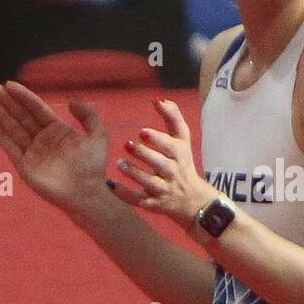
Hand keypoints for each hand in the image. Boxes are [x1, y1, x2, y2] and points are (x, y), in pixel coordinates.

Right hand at [0, 81, 110, 217]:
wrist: (87, 193)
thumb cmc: (93, 167)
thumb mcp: (98, 135)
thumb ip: (89, 115)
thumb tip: (71, 100)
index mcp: (57, 131)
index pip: (37, 109)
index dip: (24, 97)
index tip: (10, 84)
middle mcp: (43, 140)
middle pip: (22, 116)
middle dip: (8, 102)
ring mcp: (33, 153)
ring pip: (13, 129)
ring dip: (1, 114)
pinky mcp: (25, 167)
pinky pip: (10, 147)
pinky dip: (0, 134)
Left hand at [109, 97, 214, 228]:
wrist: (193, 200)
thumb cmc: (183, 163)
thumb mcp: (183, 140)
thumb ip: (173, 118)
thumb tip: (158, 99)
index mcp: (180, 155)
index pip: (171, 146)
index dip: (157, 139)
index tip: (142, 132)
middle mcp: (173, 173)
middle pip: (160, 164)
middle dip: (144, 154)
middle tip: (127, 144)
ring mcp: (163, 190)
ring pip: (149, 182)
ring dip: (134, 173)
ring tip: (119, 163)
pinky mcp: (153, 204)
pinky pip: (138, 200)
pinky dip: (124, 193)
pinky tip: (110, 184)